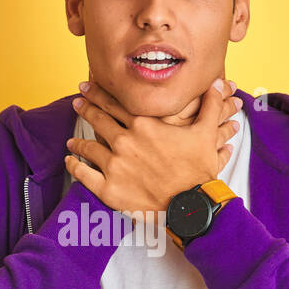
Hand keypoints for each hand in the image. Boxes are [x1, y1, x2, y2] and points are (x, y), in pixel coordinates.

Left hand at [64, 78, 241, 217]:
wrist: (191, 205)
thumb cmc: (199, 170)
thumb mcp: (207, 133)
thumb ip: (209, 105)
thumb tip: (219, 82)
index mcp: (144, 125)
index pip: (115, 103)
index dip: (99, 92)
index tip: (87, 85)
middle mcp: (125, 142)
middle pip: (98, 120)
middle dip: (85, 108)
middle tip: (77, 101)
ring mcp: (115, 166)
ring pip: (88, 147)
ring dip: (78, 141)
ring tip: (71, 139)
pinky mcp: (109, 189)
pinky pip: (84, 175)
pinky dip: (75, 167)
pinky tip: (70, 162)